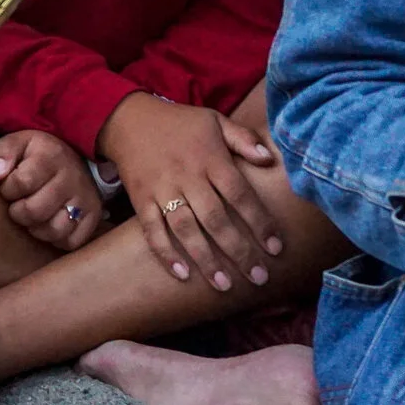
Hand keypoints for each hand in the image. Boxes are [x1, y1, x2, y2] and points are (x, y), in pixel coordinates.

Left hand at [0, 129, 102, 251]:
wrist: (74, 158)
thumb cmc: (38, 155)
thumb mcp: (19, 143)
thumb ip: (2, 153)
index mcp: (51, 155)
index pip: (21, 182)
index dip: (7, 190)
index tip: (9, 187)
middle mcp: (72, 177)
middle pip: (35, 211)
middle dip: (18, 212)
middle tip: (18, 205)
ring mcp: (86, 198)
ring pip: (54, 230)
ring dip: (36, 229)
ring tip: (33, 217)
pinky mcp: (94, 216)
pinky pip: (71, 241)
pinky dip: (56, 239)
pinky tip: (49, 225)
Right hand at [95, 94, 281, 291]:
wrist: (129, 119)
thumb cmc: (180, 123)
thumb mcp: (215, 121)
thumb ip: (243, 139)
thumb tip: (269, 159)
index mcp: (211, 158)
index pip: (240, 194)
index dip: (259, 222)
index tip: (275, 248)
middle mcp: (188, 176)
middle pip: (216, 218)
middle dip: (238, 251)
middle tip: (258, 278)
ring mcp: (162, 189)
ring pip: (185, 230)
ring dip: (205, 259)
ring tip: (224, 285)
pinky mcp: (141, 200)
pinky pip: (152, 231)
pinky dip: (165, 254)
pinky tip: (182, 275)